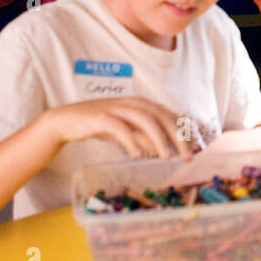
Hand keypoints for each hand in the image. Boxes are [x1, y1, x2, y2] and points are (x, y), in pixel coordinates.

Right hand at [42, 97, 193, 160]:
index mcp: (141, 104)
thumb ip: (145, 137)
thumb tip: (165, 150)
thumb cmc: (100, 125)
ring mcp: (116, 108)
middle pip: (162, 117)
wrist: (66, 121)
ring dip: (158, 139)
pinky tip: (138, 155)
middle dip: (177, 137)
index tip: (193, 148)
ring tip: (166, 157)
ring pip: (145, 120)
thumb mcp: (127, 131)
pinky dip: (131, 140)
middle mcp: (132, 103)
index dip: (183, 131)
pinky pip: (119, 128)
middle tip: (186, 158)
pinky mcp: (100, 118)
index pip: (169, 115)